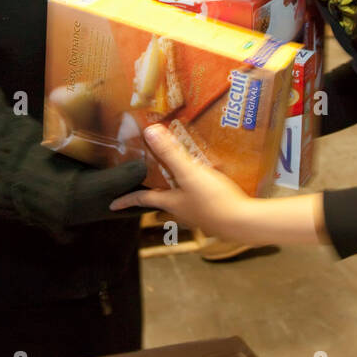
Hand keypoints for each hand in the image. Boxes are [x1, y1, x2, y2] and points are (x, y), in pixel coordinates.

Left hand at [109, 123, 254, 239]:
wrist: (244, 223)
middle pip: (163, 204)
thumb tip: (149, 132)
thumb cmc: (213, 200)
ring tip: (180, 184)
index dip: (126, 200)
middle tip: (148, 191)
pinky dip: (201, 195)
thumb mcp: (189, 172)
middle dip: (155, 198)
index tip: (112, 205)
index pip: (143, 200)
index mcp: (172, 202)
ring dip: (178, 196)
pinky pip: (202, 204)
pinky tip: (212, 186)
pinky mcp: (217, 216)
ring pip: (182, 205)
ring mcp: (200, 216)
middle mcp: (182, 212)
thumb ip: (170, 153)